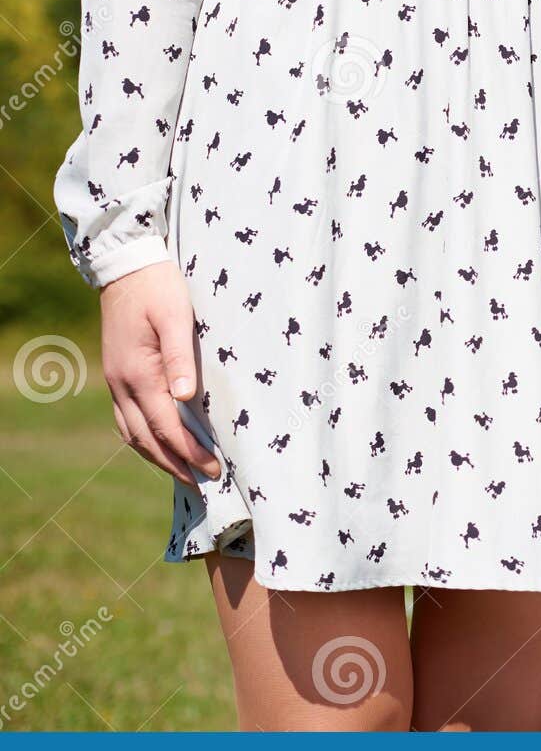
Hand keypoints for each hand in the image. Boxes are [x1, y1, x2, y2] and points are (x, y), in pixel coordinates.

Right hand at [100, 260, 218, 483]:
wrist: (128, 268)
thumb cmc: (159, 288)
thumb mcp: (177, 316)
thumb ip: (180, 357)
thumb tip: (185, 397)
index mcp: (138, 373)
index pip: (165, 426)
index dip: (189, 452)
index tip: (213, 469)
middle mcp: (121, 383)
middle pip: (146, 439)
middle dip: (175, 464)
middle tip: (205, 482)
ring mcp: (116, 381)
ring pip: (132, 433)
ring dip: (157, 456)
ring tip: (184, 473)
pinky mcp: (118, 374)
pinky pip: (126, 419)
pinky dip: (143, 438)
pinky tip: (160, 444)